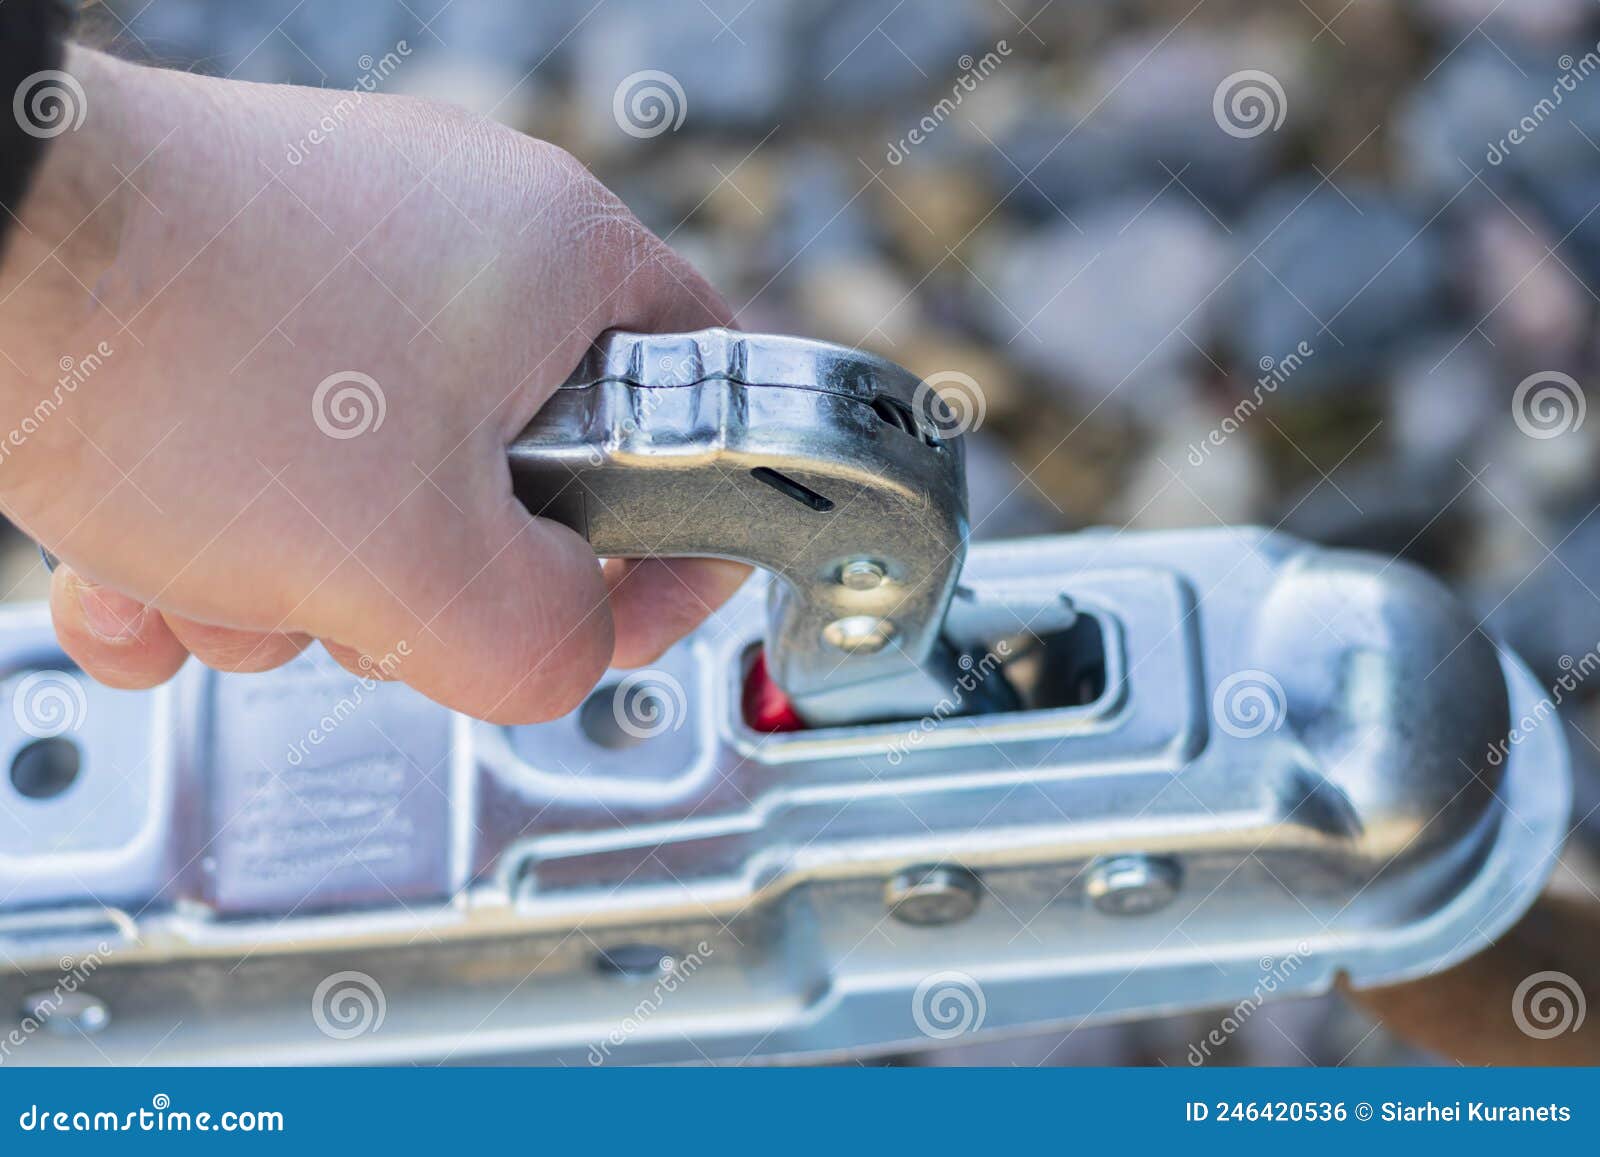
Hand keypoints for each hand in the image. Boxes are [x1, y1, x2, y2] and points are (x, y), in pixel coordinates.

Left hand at [0, 48, 748, 722]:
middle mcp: (457, 242)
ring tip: (211, 562)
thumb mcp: (418, 562)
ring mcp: (334, 269)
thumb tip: (566, 654)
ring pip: (380, 487)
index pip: (703, 401)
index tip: (629, 613)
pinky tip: (139, 561)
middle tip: (372, 592)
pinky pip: (269, 459)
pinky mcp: (227, 299)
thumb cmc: (180, 351)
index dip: (681, 534)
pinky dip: (207, 539)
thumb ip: (543, 642)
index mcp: (559, 261)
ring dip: (292, 576)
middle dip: (431, 580)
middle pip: (524, 474)